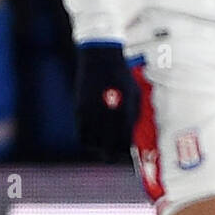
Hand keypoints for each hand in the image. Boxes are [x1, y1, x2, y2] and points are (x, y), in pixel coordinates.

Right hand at [75, 42, 140, 159]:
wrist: (101, 60)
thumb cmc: (122, 78)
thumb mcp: (135, 96)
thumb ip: (133, 118)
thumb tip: (130, 140)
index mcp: (125, 113)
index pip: (124, 145)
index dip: (125, 153)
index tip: (125, 153)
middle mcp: (107, 116)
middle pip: (108, 149)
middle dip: (112, 155)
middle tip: (114, 155)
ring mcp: (92, 114)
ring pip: (93, 145)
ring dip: (99, 148)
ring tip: (104, 144)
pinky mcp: (79, 110)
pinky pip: (82, 135)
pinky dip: (88, 140)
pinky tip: (94, 137)